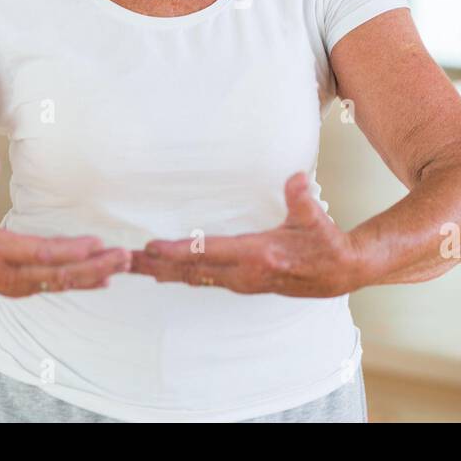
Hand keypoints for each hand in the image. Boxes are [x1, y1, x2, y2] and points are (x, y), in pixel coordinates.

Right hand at [0, 154, 130, 295]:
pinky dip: (76, 284)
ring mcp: (10, 284)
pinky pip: (50, 288)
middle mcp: (6, 273)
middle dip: (93, 268)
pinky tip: (100, 280)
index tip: (97, 243)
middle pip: (57, 274)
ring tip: (120, 267)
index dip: (70, 250)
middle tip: (124, 258)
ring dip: (91, 277)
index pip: (40, 253)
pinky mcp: (13, 289)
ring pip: (57, 285)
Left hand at [129, 172, 362, 297]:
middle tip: (121, 260)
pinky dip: (178, 274)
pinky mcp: (241, 283)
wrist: (339, 274)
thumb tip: (295, 177)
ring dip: (161, 272)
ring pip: (192, 278)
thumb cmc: (325, 244)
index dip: (177, 250)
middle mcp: (243, 273)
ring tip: (132, 265)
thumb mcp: (315, 219)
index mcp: (257, 255)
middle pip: (190, 270)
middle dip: (155, 265)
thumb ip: (302, 199)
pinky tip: (162, 271)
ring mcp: (240, 282)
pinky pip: (202, 280)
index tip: (149, 246)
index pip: (209, 252)